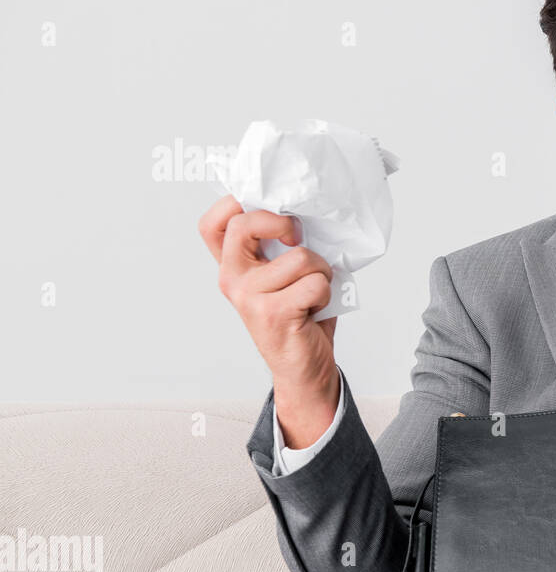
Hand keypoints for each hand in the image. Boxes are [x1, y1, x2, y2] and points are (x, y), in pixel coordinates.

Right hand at [198, 195, 338, 393]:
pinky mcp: (272, 313)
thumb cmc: (300, 314)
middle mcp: (232, 279)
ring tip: (313, 290)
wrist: (304, 366)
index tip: (273, 214)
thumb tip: (302, 211)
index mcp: (232, 266)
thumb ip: (280, 246)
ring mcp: (248, 296)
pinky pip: (314, 283)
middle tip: (299, 241)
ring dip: (320, 271)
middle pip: (244, 225)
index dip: (237, 204)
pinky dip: (326, 292)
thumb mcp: (284, 274)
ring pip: (299, 257)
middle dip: (283, 224)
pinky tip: (315, 308)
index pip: (212, 223)